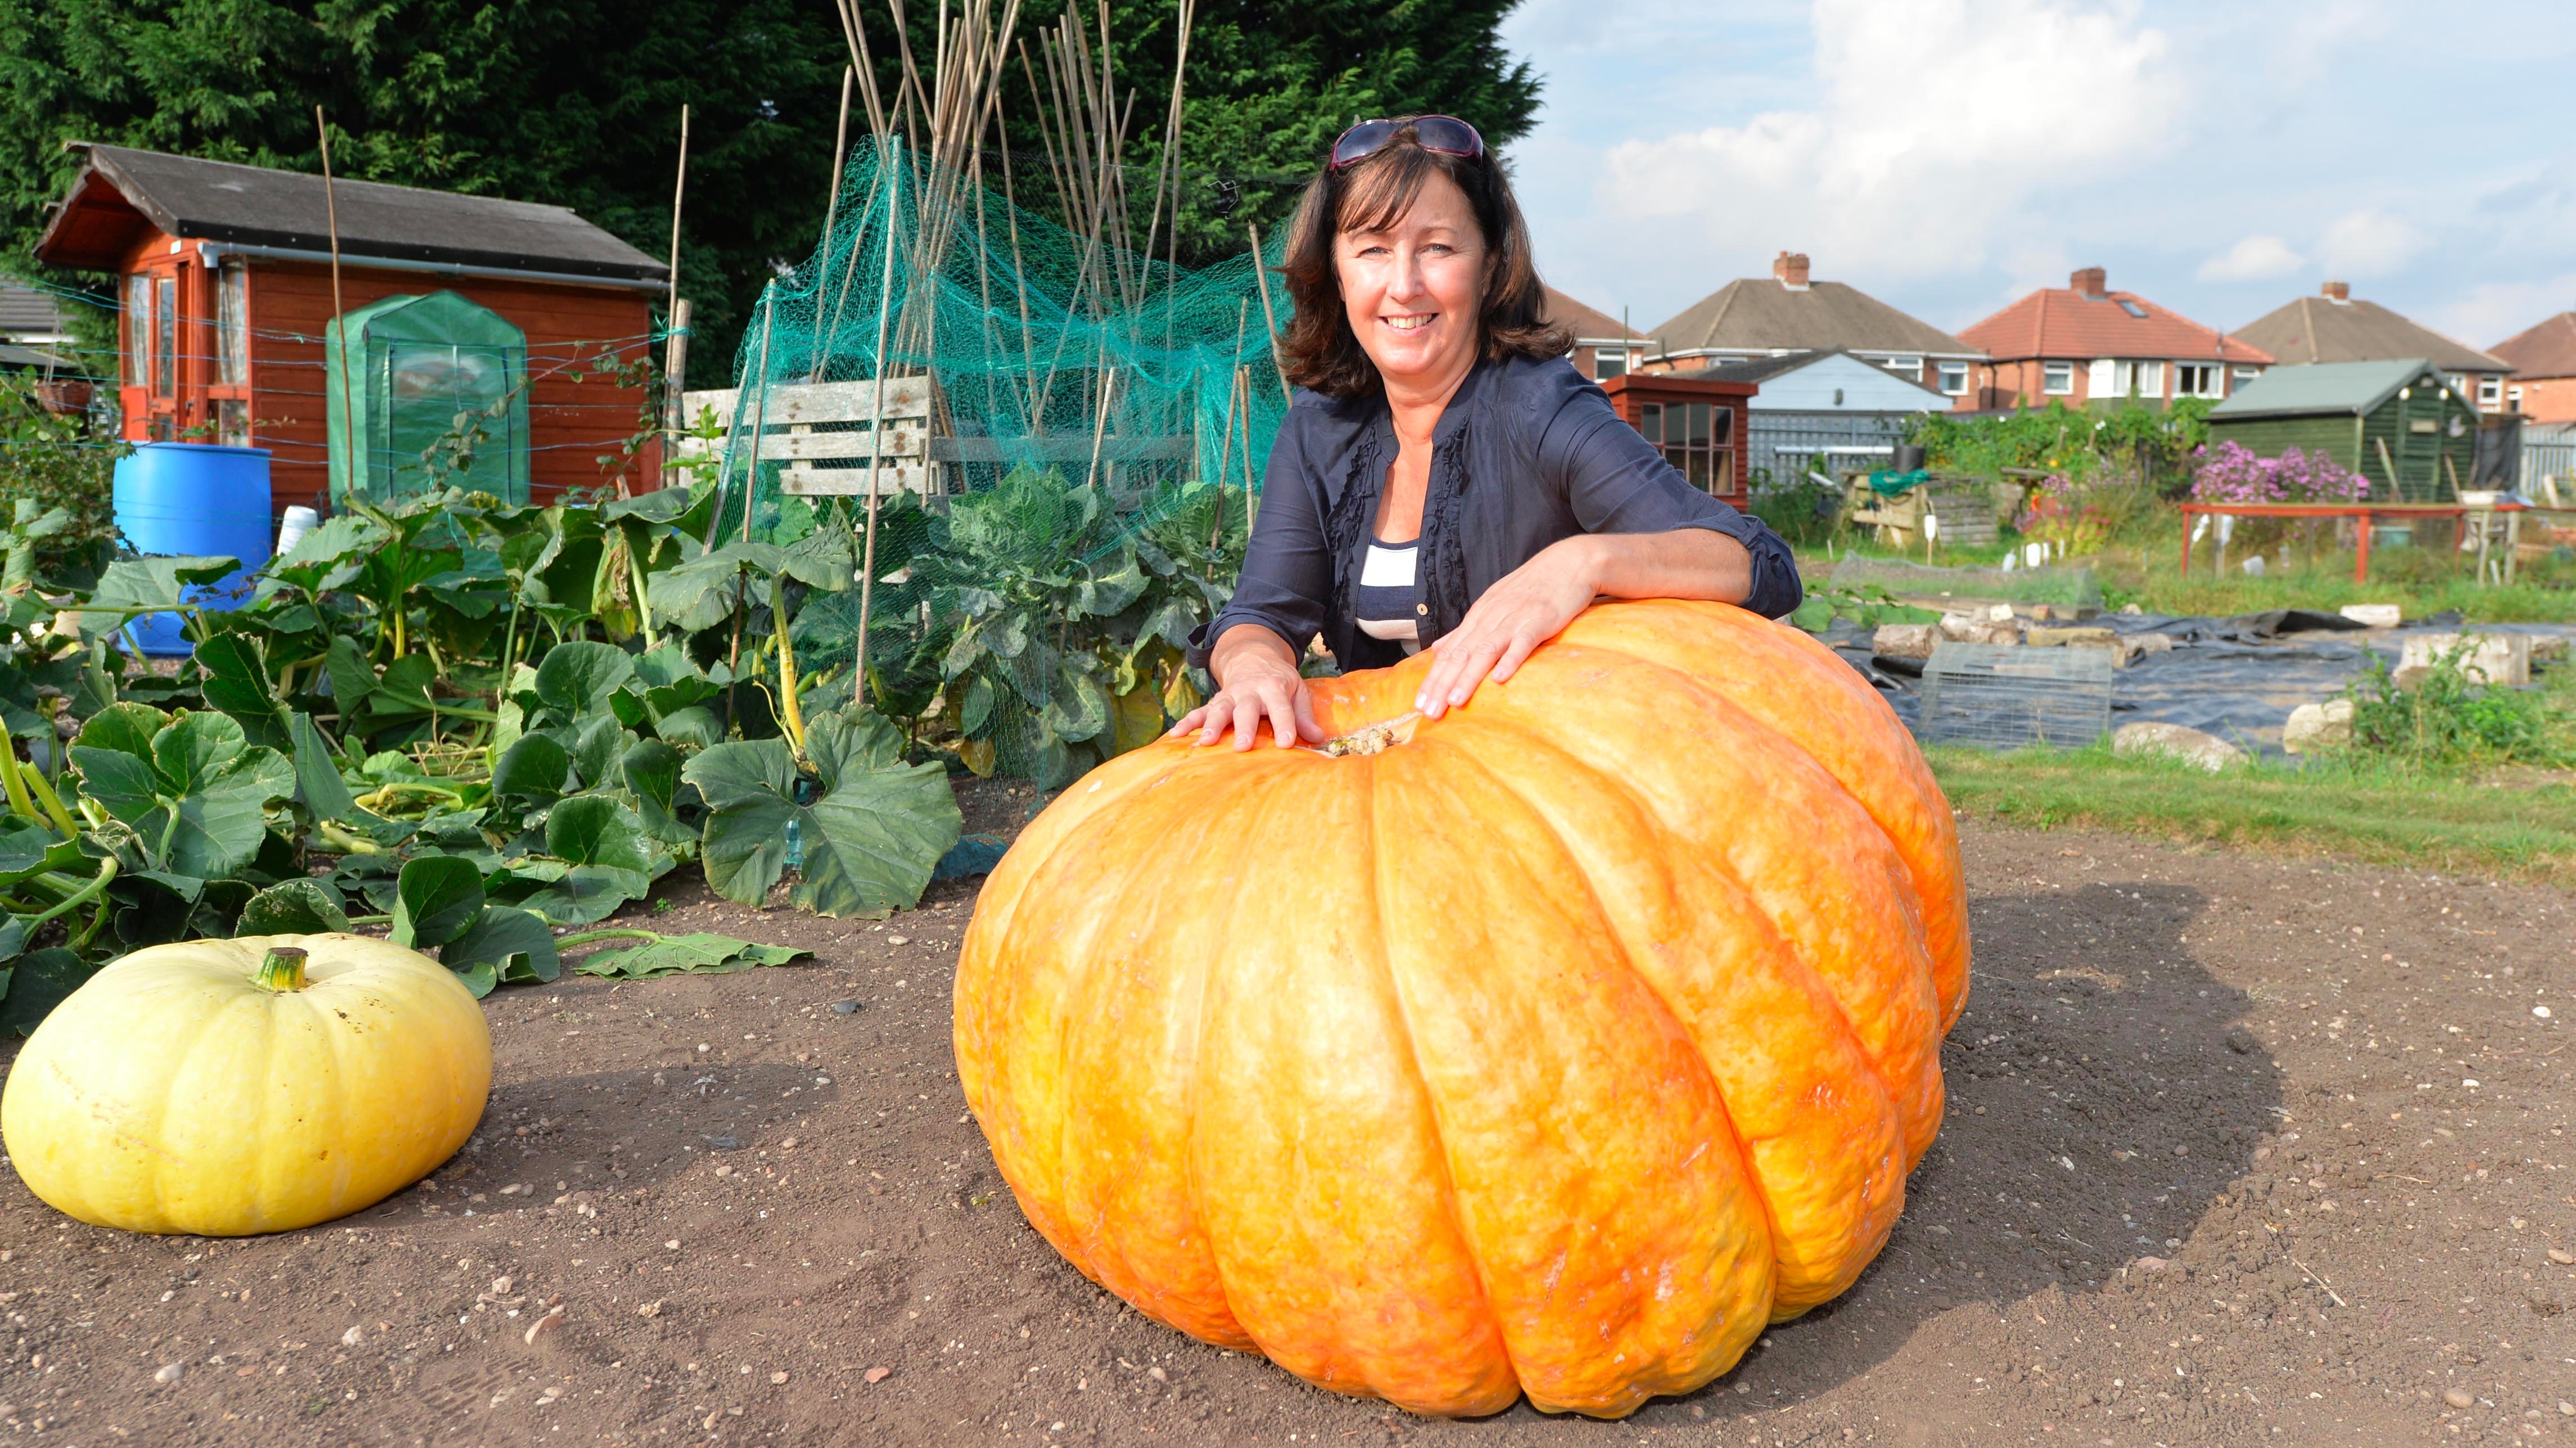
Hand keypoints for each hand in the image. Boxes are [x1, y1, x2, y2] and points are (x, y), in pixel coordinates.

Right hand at [1169, 629, 1323, 749]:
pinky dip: (1187, 722)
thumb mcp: (1297, 690)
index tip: (1287, 743)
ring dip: (1211, 725)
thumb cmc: (1278, 680)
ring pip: (1219, 709)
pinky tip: (1175, 736)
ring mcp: (1229, 696)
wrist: (1251, 656)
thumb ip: (1304, 715)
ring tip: (1205, 743)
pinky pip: (1199, 711)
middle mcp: (1249, 690)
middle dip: (1244, 727)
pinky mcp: (1215, 701)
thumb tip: (1318, 739)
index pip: (1280, 707)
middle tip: (1242, 747)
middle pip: (1246, 709)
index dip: (1284, 724)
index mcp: (1273, 686)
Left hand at [1413, 536, 1600, 718]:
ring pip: (1486, 650)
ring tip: (1454, 701)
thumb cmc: (1531, 588)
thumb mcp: (1492, 604)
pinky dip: (1511, 659)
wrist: (1568, 562)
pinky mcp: (1541, 619)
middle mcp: (1491, 618)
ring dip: (1469, 677)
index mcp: (1478, 616)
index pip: (1448, 653)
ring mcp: (1515, 618)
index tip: (1418, 705)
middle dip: (1442, 684)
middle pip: (1461, 654)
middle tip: (1427, 712)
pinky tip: (1499, 679)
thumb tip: (1438, 649)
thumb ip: (1466, 630)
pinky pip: (1523, 641)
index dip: (1432, 679)